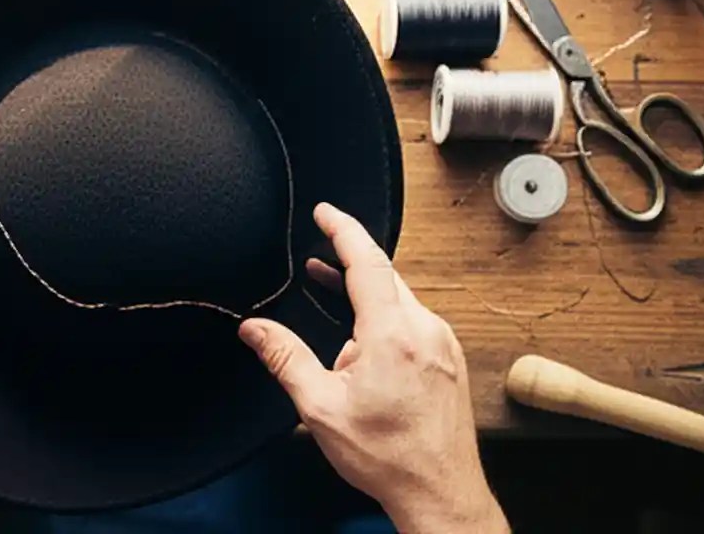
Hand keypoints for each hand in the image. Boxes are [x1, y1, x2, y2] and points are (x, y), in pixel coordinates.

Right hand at [238, 203, 506, 533]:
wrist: (440, 492)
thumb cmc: (387, 456)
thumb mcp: (320, 407)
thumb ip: (285, 358)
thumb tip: (254, 328)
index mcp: (392, 334)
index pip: (367, 261)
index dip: (343, 229)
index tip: (325, 211)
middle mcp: (424, 331)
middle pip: (385, 275)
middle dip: (348, 262)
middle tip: (317, 256)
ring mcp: (442, 344)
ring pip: (400, 298)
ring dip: (365, 294)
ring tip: (332, 294)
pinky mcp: (449, 360)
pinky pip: (414, 319)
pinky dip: (386, 314)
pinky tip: (364, 336)